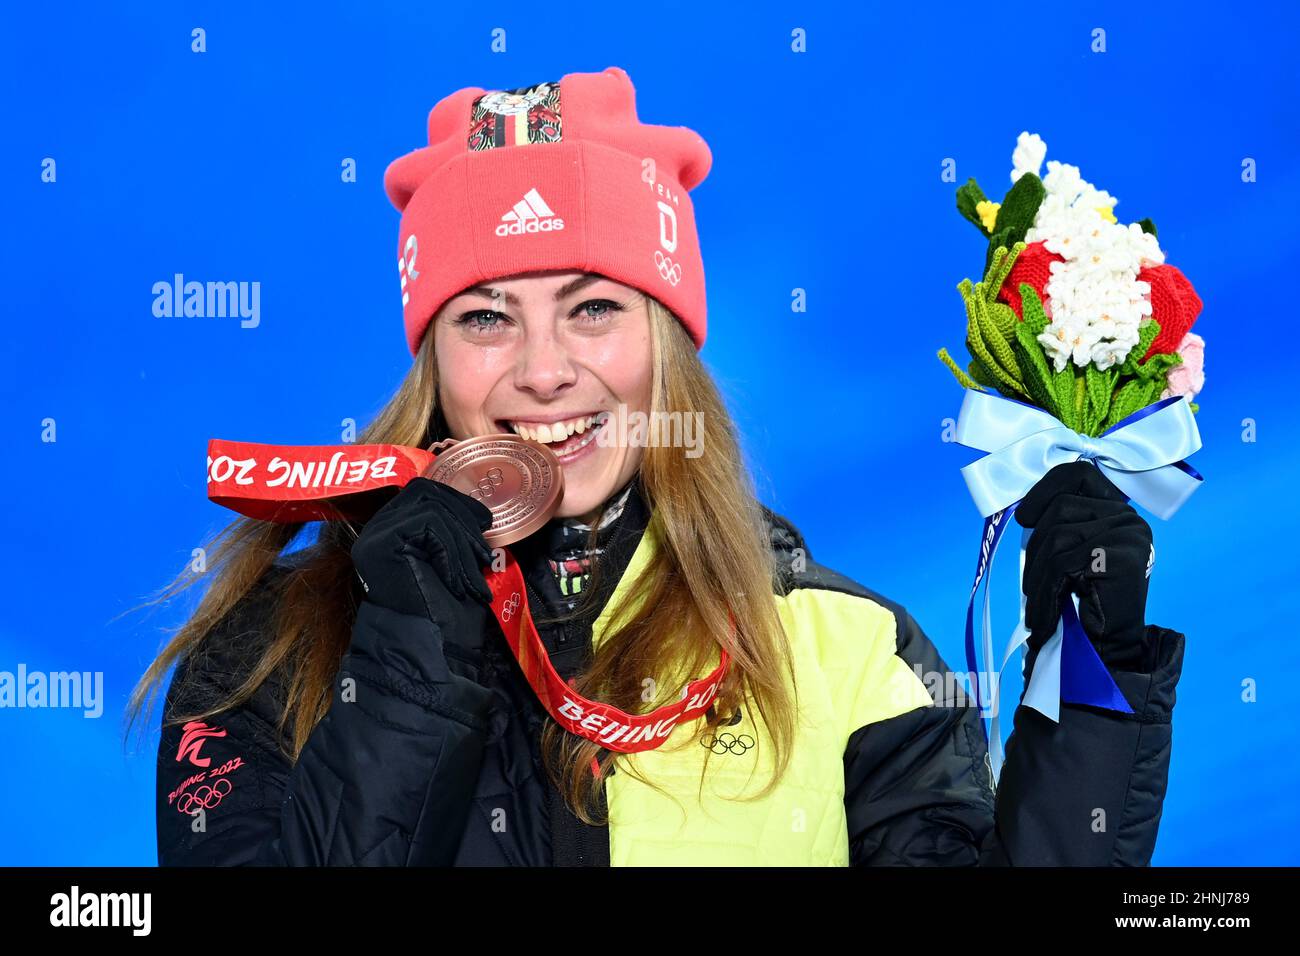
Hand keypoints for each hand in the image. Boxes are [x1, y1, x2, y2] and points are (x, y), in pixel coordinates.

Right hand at [350, 477, 495, 654]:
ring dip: (462, 541)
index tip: (485, 524)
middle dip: (463, 517)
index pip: (425, 493)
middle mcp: (378, 529)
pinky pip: (429, 522)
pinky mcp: (381, 543)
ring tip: (473, 576)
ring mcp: (375, 535)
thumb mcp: (457, 561)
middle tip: (483, 554)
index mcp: (393, 531)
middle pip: (427, 492)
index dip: (458, 502)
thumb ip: (455, 532)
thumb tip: (479, 510)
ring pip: (432, 507)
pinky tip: (455, 581)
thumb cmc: (447, 613)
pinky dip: (451, 550)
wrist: (434, 649)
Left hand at [1015, 461, 1155, 673]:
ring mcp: (1128, 534)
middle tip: (1032, 587)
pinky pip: (1062, 563)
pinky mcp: (1120, 556)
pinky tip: (1043, 619)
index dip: (1044, 489)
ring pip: (1056, 535)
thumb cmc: (1080, 603)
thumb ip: (1054, 524)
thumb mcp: (1066, 554)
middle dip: (1034, 549)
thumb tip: (1022, 508)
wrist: (1107, 651)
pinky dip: (1044, 593)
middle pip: (1059, 508)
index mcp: (1116, 510)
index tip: (1024, 518)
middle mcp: (1128, 517)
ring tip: (1038, 604)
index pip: (1077, 474)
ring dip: (1037, 574)